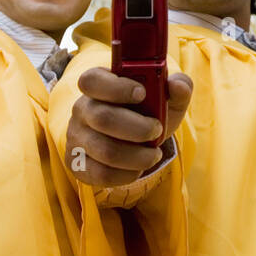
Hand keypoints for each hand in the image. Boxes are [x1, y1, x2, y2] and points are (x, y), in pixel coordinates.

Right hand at [64, 67, 192, 187]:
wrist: (133, 139)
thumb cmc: (147, 111)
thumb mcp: (166, 97)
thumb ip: (179, 86)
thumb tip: (179, 86)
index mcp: (98, 84)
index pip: (92, 80)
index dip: (116, 87)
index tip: (142, 93)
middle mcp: (82, 109)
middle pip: (103, 118)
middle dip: (138, 128)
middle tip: (157, 129)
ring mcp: (77, 137)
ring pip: (105, 151)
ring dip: (138, 156)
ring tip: (154, 154)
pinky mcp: (78, 164)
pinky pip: (101, 174)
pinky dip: (127, 174)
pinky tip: (139, 168)